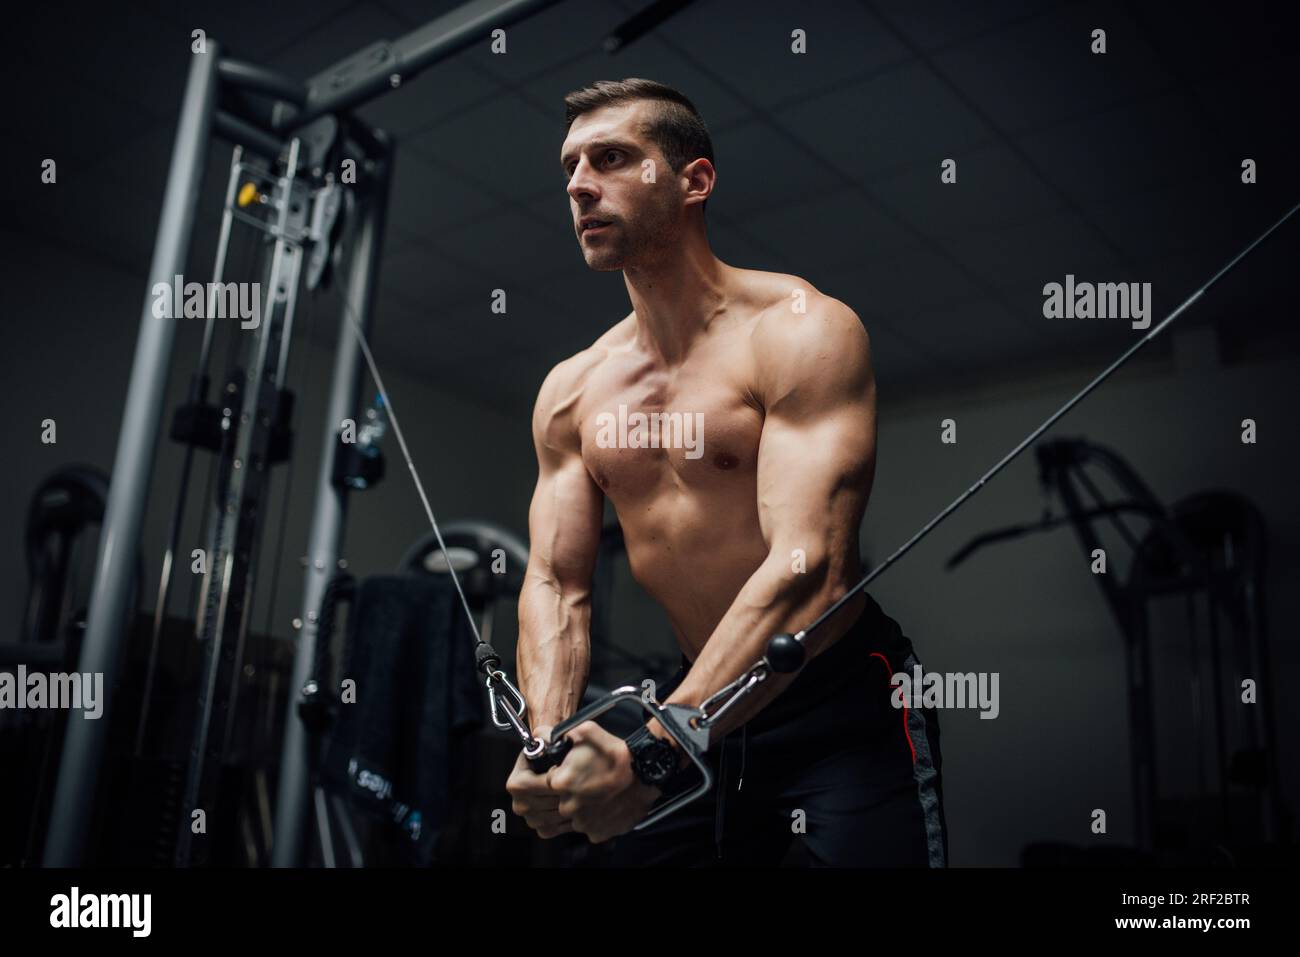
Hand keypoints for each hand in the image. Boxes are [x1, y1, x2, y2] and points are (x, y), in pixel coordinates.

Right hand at [505, 726, 572, 838]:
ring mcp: (530, 818)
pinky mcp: (541, 829)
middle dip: (570, 790)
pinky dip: (572, 817)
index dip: (562, 776)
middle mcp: (519, 803)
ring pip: (560, 815)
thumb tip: (555, 739)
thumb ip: (548, 735)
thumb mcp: (544, 736)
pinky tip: (575, 802)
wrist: (546, 765)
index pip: (546, 785)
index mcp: (516, 783)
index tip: (570, 769)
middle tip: (581, 780)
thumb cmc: (546, 752)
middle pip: (554, 801)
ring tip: (579, 790)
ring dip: (572, 804)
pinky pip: (561, 827)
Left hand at [547, 722, 659, 843]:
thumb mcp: (587, 730)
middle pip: (561, 800)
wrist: (647, 773)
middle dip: (572, 792)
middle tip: (590, 781)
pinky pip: (590, 828)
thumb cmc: (618, 754)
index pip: (550, 781)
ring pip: (575, 816)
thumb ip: (563, 733)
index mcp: (562, 783)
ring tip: (600, 792)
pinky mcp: (598, 833)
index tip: (573, 770)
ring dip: (584, 806)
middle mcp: (569, 806)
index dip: (562, 774)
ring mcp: (583, 823)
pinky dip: (596, 819)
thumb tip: (545, 734)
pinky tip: (606, 805)